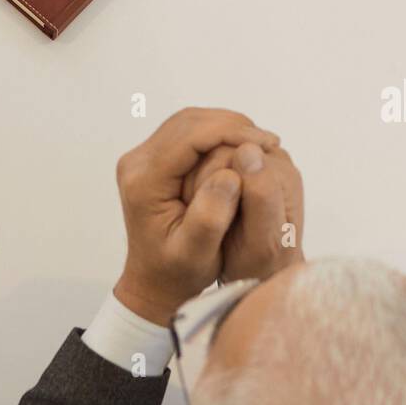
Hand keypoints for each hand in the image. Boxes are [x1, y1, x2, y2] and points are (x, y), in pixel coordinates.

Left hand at [113, 108, 280, 324]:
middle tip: (268, 141)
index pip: (189, 138)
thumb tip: (230, 175)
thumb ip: (210, 217)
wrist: (153, 281)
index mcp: (144, 182)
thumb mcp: (196, 254)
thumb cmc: (177, 273)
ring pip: (188, 122)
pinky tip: (240, 148)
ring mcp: (142, 159)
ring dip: (225, 126)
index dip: (231, 133)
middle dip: (231, 125)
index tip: (266, 143)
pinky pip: (187, 132)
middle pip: (188, 123)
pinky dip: (216, 134)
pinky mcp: (152, 160)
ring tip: (259, 143)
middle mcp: (137, 164)